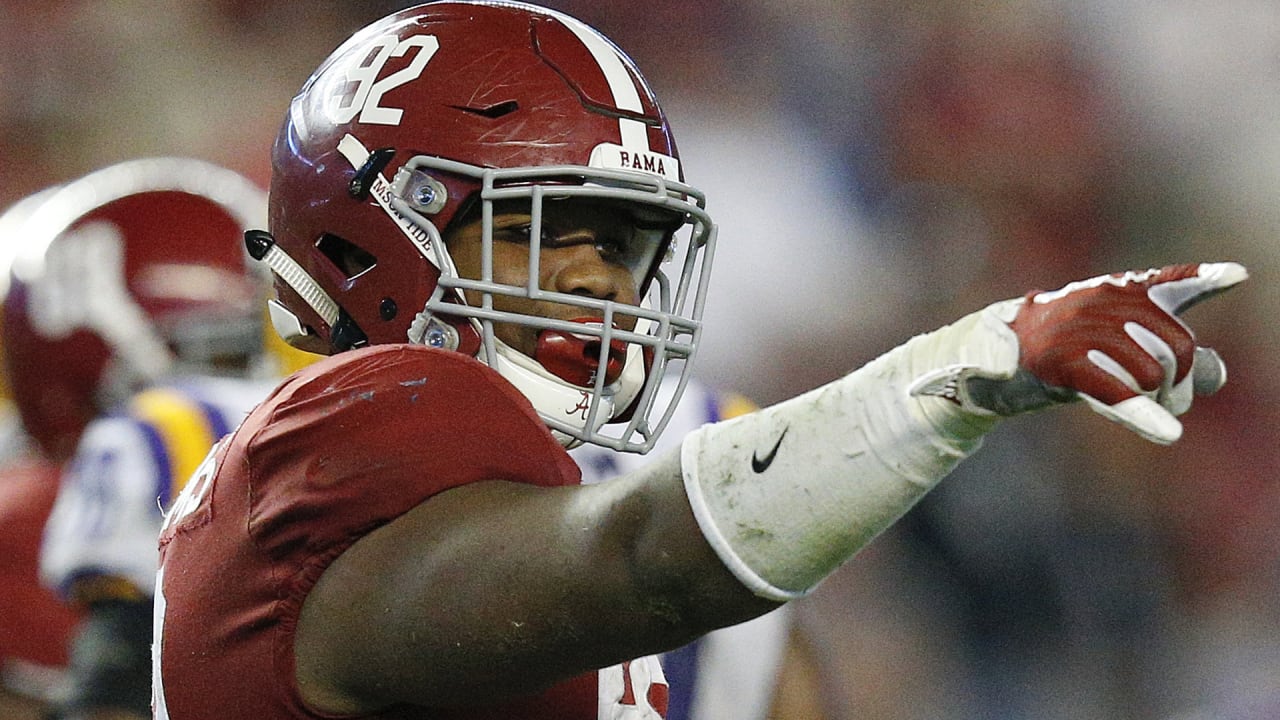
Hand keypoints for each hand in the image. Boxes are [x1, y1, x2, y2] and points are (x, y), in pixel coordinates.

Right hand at [974, 262, 1246, 443]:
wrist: (975, 368)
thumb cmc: (1043, 358)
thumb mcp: (1100, 352)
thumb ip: (1162, 356)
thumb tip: (1217, 372)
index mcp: (1109, 294)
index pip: (1168, 285)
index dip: (1202, 279)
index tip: (1238, 276)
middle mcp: (1099, 306)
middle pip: (1175, 345)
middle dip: (1181, 378)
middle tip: (1167, 400)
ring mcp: (1080, 333)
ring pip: (1153, 372)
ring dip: (1161, 399)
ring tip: (1149, 410)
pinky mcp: (1063, 366)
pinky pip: (1117, 392)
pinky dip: (1144, 415)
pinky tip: (1168, 431)